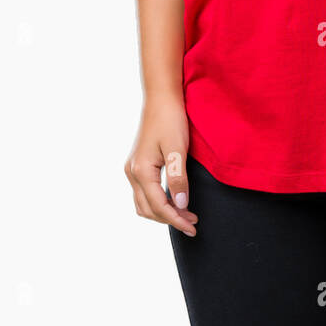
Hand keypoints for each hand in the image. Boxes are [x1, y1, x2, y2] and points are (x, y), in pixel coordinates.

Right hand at [124, 93, 198, 235]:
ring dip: (163, 212)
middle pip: (148, 209)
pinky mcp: (137, 164)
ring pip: (143, 203)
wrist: (161, 98)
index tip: (193, 227)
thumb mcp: (177, 149)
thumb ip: (178, 178)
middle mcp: (132, 172)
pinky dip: (157, 202)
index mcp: (141, 171)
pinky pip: (143, 193)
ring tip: (185, 214)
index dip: (177, 220)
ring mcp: (132, 168)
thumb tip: (181, 205)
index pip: (159, 206)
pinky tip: (173, 200)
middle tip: (193, 222)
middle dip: (170, 219)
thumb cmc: (170, 119)